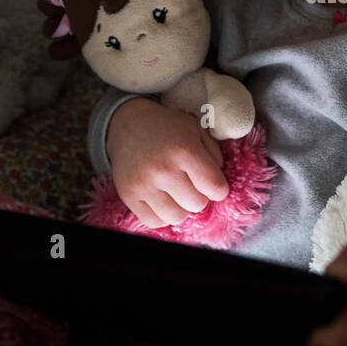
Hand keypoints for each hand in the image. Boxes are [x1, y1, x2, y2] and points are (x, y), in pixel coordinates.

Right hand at [106, 97, 227, 227]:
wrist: (129, 124)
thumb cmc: (168, 127)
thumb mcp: (197, 130)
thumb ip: (215, 157)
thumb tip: (219, 186)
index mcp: (185, 150)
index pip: (216, 188)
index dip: (219, 188)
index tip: (212, 182)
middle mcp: (163, 170)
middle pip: (197, 205)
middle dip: (199, 195)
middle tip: (191, 183)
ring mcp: (143, 184)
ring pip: (176, 217)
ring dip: (181, 207)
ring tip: (176, 192)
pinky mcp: (128, 194)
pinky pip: (153, 221)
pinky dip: (161, 214)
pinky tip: (161, 198)